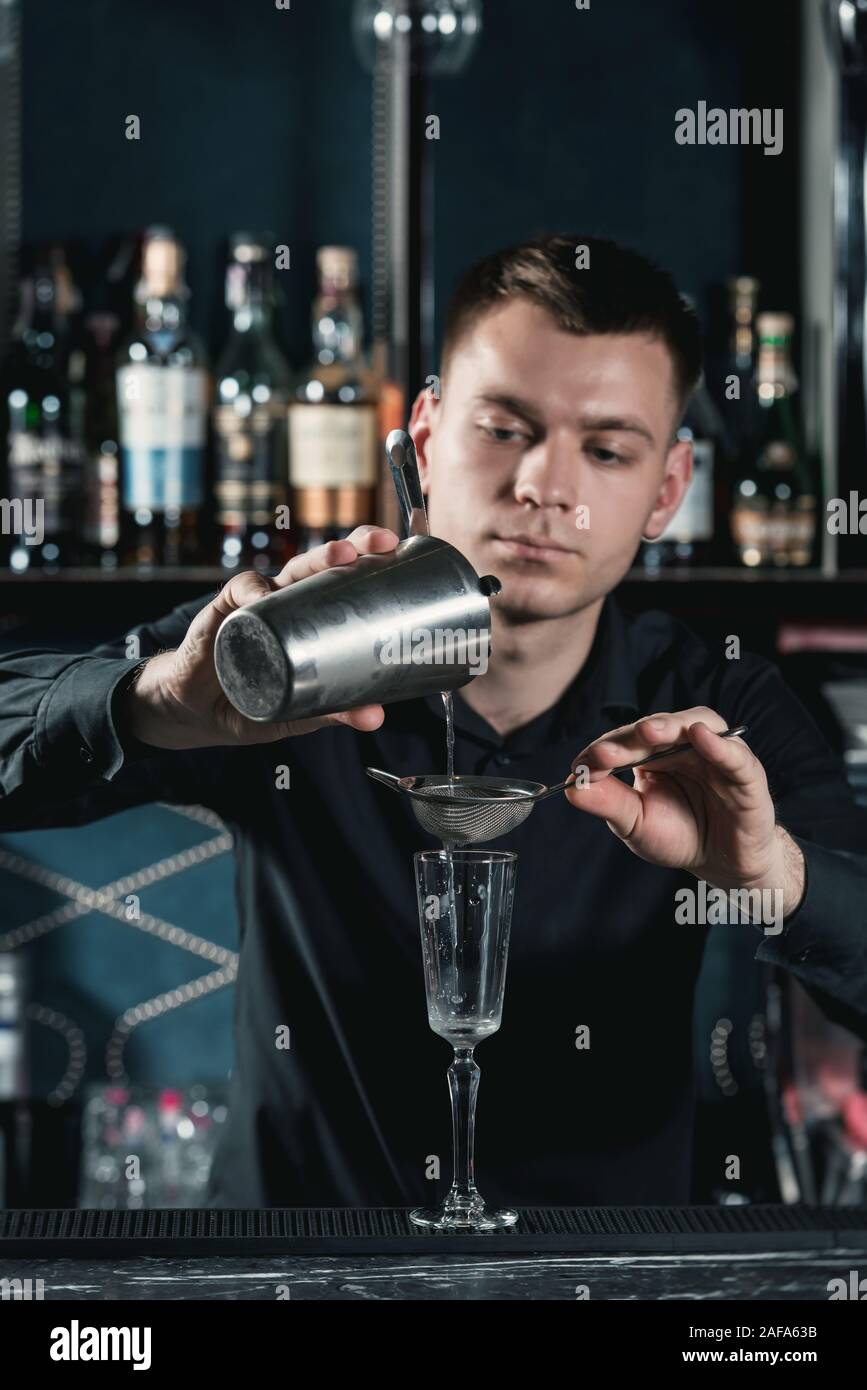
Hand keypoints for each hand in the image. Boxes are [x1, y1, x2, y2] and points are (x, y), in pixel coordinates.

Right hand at [123, 525, 400, 749]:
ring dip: (317, 559)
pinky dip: (254, 591)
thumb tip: (376, 717)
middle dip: (355, 547)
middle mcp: (292, 600)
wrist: (197, 710)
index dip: (373, 564)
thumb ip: (333, 710)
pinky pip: (241, 590)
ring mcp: (261, 601)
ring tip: (340, 555)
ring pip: (292, 570)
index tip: (399, 554)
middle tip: (379, 545)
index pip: (347, 581)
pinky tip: (264, 596)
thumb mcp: (298, 709)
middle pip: (327, 564)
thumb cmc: (254, 697)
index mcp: (315, 616)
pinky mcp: (225, 608)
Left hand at [566, 708, 804, 915]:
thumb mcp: (636, 823)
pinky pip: (734, 755)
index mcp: (653, 753)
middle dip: (628, 738)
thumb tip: (572, 788)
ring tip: (647, 732)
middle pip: (657, 727)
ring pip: (695, 725)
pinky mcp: (747, 774)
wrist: (724, 865)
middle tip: (604, 754)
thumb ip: (609, 803)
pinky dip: (718, 745)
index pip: (625, 740)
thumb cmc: (680, 835)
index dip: (603, 751)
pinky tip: (699, 736)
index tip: (581, 767)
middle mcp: (684, 745)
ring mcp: (717, 756)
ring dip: (670, 726)